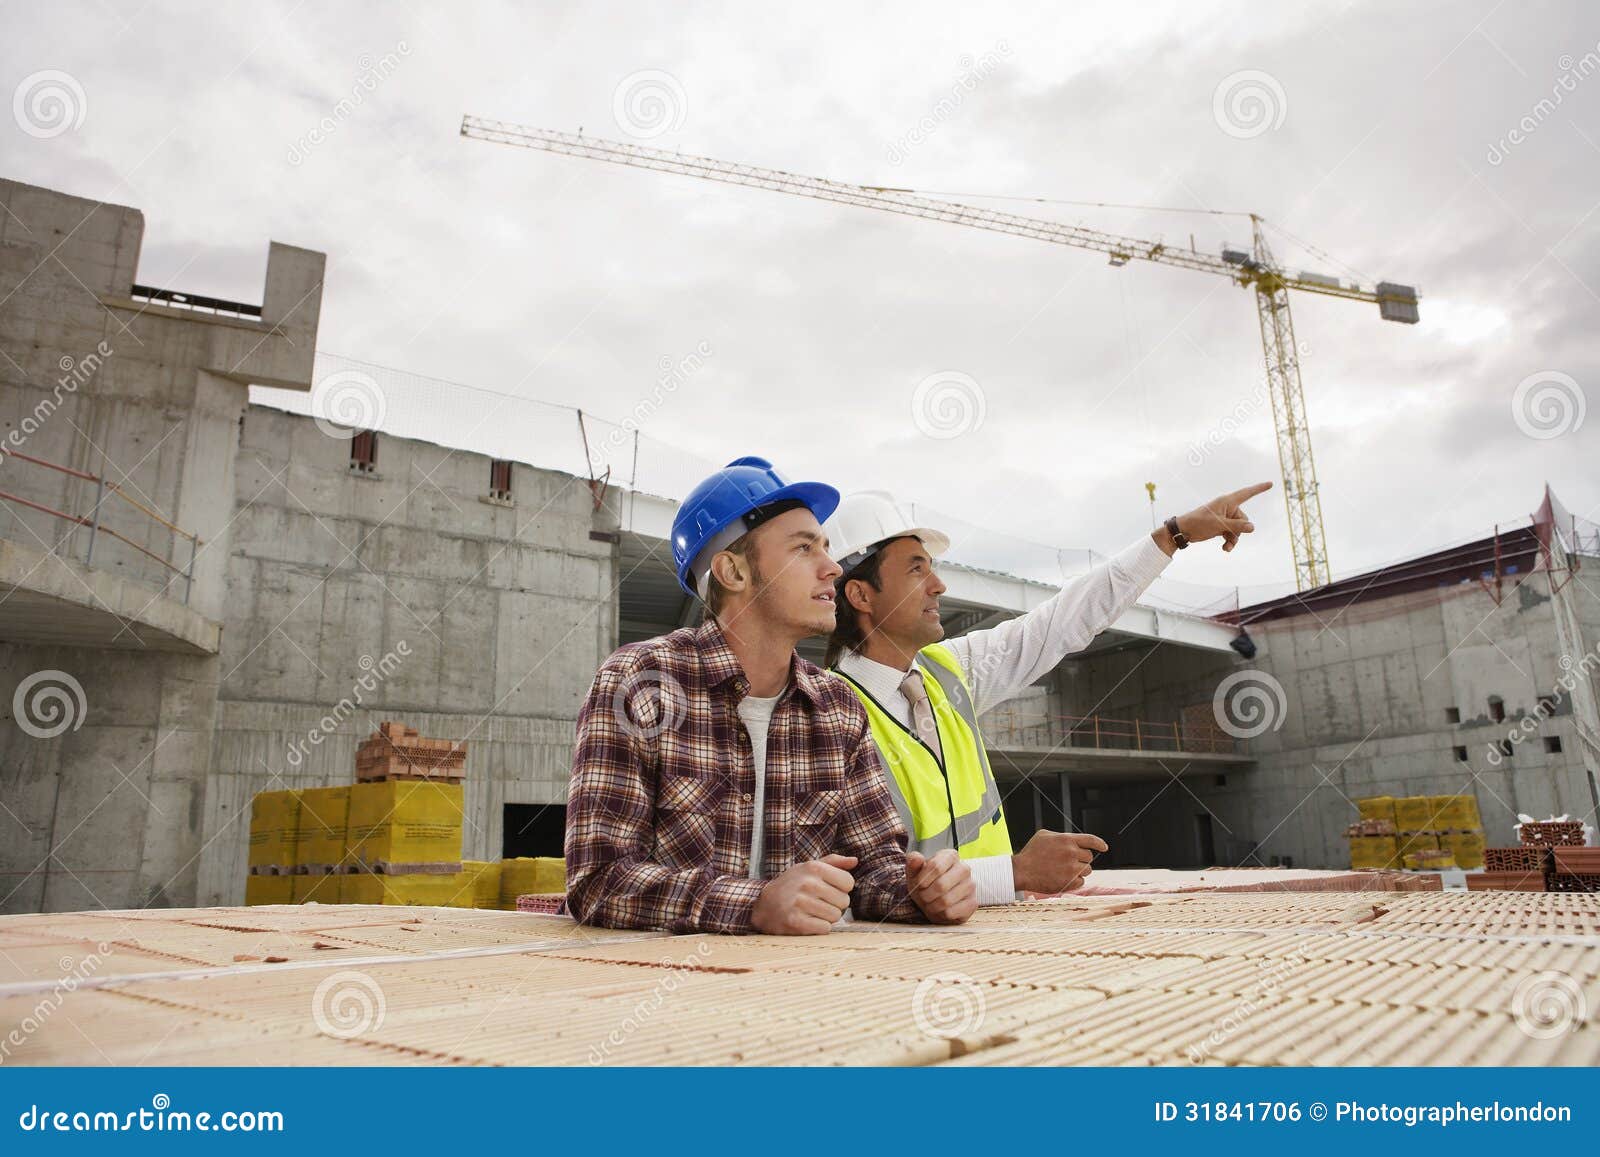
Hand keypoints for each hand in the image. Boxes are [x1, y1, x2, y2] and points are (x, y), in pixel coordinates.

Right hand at [752, 854, 855, 934]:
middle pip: (844, 901)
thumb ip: (833, 862)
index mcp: (814, 867)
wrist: (764, 906)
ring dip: (827, 917)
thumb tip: (855, 860)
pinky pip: (825, 929)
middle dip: (835, 905)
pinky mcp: (795, 921)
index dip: (841, 889)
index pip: (849, 882)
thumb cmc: (792, 885)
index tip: (827, 890)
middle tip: (818, 903)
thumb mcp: (808, 867)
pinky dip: (819, 928)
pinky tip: (807, 921)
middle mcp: (807, 883)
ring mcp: (800, 903)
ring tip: (812, 912)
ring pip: (835, 917)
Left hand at [906, 848, 977, 924]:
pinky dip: (941, 914)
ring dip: (932, 906)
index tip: (918, 885)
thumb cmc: (926, 882)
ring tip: (930, 904)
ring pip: (946, 901)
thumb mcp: (915, 871)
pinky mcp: (972, 903)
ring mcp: (970, 886)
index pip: (936, 866)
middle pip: (941, 885)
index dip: (923, 879)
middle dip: (926, 894)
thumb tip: (917, 858)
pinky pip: (952, 913)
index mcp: (950, 856)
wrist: (936, 897)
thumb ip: (913, 862)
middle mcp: (964, 868)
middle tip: (922, 896)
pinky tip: (939, 910)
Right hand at [1012, 830, 1107, 894]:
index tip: (1104, 848)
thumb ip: (1062, 836)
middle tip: (1069, 861)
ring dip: (1079, 870)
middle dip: (1082, 859)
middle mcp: (1071, 853)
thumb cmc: (1031, 852)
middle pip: (1089, 857)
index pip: (1091, 840)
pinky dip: (1075, 881)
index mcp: (1066, 839)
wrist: (1022, 870)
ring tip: (1064, 870)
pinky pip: (1081, 882)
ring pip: (1087, 870)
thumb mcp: (1044, 835)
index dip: (1099, 843)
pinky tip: (1063, 878)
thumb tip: (1073, 840)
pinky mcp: (1069, 882)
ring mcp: (1071, 868)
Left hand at [1158, 481, 1272, 555]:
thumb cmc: (1199, 523)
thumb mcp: (1219, 525)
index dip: (1259, 489)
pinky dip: (1230, 541)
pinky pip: (1232, 534)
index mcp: (1227, 501)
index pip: (1247, 493)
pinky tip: (1225, 548)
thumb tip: (1252, 528)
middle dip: (1239, 530)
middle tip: (1226, 533)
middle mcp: (1228, 508)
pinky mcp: (1222, 526)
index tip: (1270, 484)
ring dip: (1234, 538)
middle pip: (1244, 519)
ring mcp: (1225, 518)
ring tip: (1226, 546)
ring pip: (1239, 529)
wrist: (1184, 531)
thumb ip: (1237, 526)